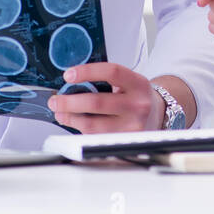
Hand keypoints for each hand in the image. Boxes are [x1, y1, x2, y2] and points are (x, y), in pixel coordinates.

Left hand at [47, 63, 164, 132]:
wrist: (157, 115)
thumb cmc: (136, 96)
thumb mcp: (128, 82)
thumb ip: (105, 80)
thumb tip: (71, 83)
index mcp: (138, 84)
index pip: (112, 72)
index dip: (87, 72)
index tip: (68, 75)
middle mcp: (138, 105)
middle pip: (97, 102)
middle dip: (69, 102)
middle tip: (56, 100)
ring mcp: (132, 126)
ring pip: (92, 124)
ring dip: (70, 118)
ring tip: (60, 112)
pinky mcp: (123, 142)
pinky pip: (94, 136)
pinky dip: (79, 129)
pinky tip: (73, 122)